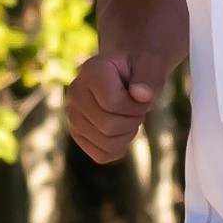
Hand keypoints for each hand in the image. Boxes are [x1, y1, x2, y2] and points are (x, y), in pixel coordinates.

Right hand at [61, 43, 160, 164]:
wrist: (127, 71)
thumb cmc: (140, 68)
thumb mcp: (150, 66)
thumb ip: (148, 78)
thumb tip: (142, 96)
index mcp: (91, 71)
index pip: (113, 103)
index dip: (137, 106)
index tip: (143, 96)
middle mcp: (75, 93)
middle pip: (108, 126)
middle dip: (133, 121)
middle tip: (138, 108)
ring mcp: (73, 115)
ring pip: (106, 143)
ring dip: (128, 134)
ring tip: (129, 117)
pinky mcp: (77, 133)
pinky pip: (101, 155)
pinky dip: (119, 148)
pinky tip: (122, 131)